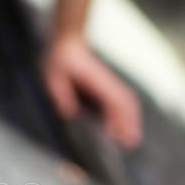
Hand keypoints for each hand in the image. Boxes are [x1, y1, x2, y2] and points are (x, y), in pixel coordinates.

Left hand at [40, 32, 141, 148]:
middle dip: (131, 121)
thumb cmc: (60, 59)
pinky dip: (125, 113)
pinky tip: (120, 126)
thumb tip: (67, 112)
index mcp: (97, 80)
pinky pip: (120, 100)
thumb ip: (60, 92)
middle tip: (130, 142)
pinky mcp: (106, 85)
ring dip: (131, 118)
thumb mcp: (53, 75)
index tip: (119, 131)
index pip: (114, 99)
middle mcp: (107, 82)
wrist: (67, 43)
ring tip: (130, 138)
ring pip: (126, 101)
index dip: (119, 116)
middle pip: (126, 102)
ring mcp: (108, 83)